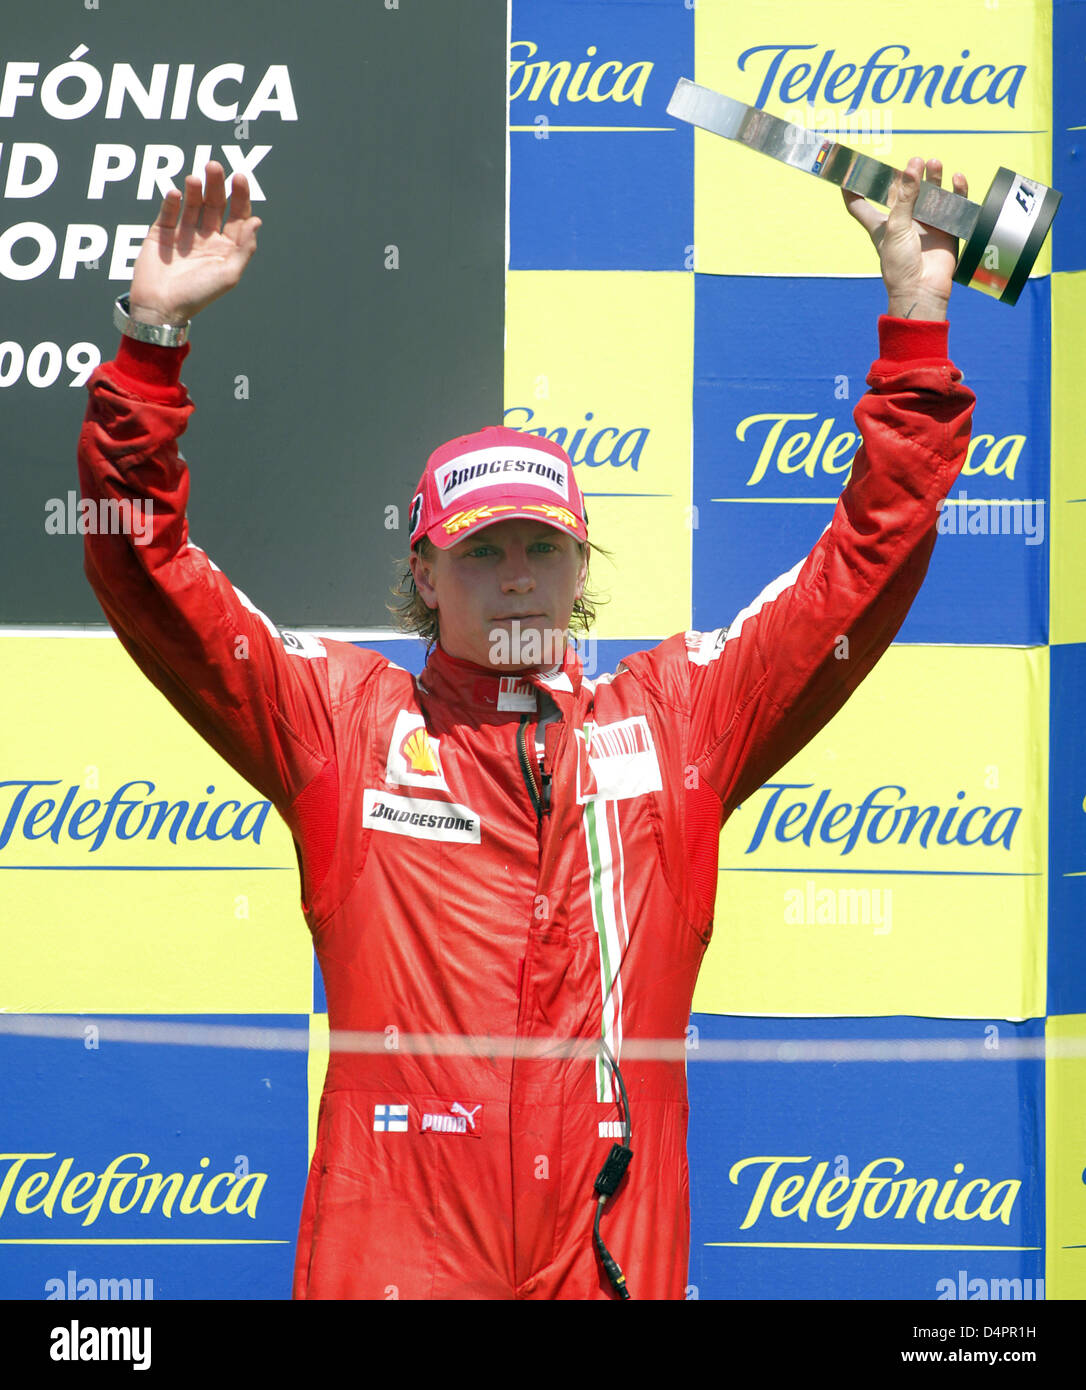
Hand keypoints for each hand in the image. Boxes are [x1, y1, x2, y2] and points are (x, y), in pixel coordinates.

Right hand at [128, 161, 261, 323]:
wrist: (161, 307)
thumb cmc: (198, 295)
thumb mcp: (228, 275)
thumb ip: (244, 248)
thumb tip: (257, 221)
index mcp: (226, 247)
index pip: (237, 215)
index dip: (240, 196)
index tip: (239, 177)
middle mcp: (206, 237)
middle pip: (215, 204)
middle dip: (216, 184)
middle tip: (214, 166)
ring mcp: (183, 234)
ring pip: (192, 203)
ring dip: (194, 189)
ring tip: (194, 179)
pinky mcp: (161, 232)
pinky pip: (168, 211)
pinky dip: (172, 201)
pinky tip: (176, 194)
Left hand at [842, 157, 967, 320]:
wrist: (922, 289)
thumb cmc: (900, 264)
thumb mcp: (896, 228)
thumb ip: (905, 198)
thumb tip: (912, 167)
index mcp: (880, 224)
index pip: (859, 205)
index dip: (851, 190)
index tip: (844, 173)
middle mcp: (901, 221)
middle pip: (902, 191)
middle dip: (906, 175)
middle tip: (914, 161)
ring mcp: (924, 223)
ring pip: (929, 193)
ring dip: (932, 177)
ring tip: (933, 163)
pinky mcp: (945, 227)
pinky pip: (953, 203)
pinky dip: (956, 190)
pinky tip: (955, 179)